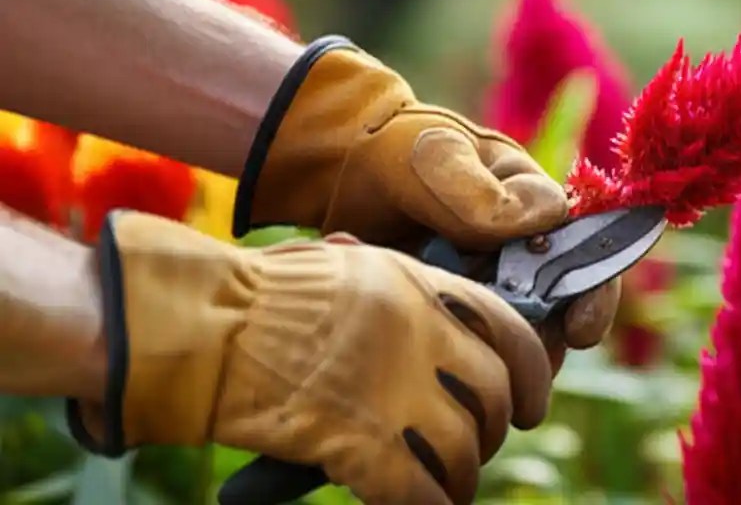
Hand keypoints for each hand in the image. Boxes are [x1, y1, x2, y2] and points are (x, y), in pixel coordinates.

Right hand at [67, 212, 553, 504]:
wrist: (197, 325)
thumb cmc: (253, 296)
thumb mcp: (344, 270)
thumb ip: (398, 298)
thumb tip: (431, 334)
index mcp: (417, 283)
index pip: (509, 329)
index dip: (532, 373)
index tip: (530, 404)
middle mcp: (419, 332)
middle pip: (492, 397)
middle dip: (490, 435)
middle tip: (471, 452)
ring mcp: (392, 387)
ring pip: (464, 451)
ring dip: (458, 479)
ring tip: (443, 490)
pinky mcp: (359, 442)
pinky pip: (419, 494)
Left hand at [231, 36, 620, 355]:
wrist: (341, 170)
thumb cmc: (404, 150)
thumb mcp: (438, 155)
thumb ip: (479, 190)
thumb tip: (540, 222)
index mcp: (541, 217)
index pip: (590, 264)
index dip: (593, 301)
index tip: (578, 330)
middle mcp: (523, 265)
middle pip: (555, 324)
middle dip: (535, 345)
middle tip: (502, 354)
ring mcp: (485, 299)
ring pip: (507, 348)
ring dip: (481, 350)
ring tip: (435, 327)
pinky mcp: (448, 323)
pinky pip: (457, 352)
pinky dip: (435, 347)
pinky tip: (396, 321)